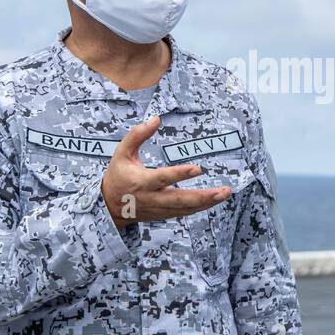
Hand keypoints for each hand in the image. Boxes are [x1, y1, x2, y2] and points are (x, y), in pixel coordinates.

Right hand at [100, 116, 231, 227]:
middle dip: (202, 196)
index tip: (198, 169)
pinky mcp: (163, 215)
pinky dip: (200, 208)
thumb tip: (156, 119)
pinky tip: (214, 201)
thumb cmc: (117, 175)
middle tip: (222, 191)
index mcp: (141, 181)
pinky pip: (184, 213)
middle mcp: (151, 197)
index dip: (180, 174)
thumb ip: (137, 135)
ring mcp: (158, 209)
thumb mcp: (121, 152)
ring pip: (185, 209)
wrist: (109, 206)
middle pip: (179, 200)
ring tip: (225, 194)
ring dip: (207, 203)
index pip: (163, 178)